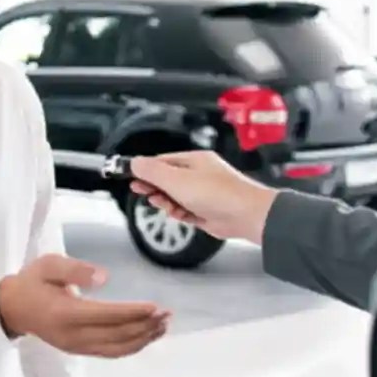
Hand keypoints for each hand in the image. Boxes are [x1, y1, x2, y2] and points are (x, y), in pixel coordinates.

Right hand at [0, 254, 170, 357]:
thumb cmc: (33, 281)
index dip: (133, 312)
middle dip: (145, 326)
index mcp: (65, 314)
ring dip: (143, 338)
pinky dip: (133, 346)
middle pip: (117, 335)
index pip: (107, 316)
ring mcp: (77, 347)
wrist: (13, 308)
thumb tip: (104, 278)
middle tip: (167, 314)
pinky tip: (147, 335)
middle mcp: (73, 336)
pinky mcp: (80, 350)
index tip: (156, 306)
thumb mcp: (49, 265)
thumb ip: (75, 270)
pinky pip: (112, 352)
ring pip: (117, 348)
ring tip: (164, 325)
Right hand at [129, 151, 278, 243]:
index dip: (145, 169)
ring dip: (166, 201)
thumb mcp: (176, 180)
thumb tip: (135, 162)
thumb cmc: (218, 193)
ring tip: (162, 204)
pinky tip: (178, 214)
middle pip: (167, 179)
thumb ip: (153, 171)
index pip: (162, 161)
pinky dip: (179, 213)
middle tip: (139, 190)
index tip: (130, 175)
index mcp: (194, 160)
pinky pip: (186, 210)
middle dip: (153, 186)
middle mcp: (200, 175)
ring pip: (175, 196)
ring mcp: (204, 193)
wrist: (247, 215)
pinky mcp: (207, 210)